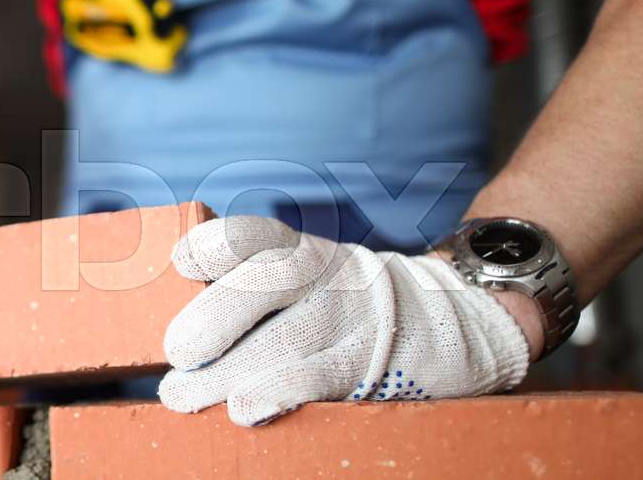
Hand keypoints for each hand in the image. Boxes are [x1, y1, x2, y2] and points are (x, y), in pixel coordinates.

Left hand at [157, 216, 530, 425]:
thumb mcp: (315, 279)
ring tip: (183, 395)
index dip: (213, 244)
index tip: (180, 262)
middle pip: (264, 284)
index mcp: (303, 250)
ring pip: (284, 339)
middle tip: (177, 351)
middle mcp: (328, 274)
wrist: (464, 323)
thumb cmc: (356, 309)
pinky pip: (318, 376)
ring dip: (227, 372)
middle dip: (210, 318)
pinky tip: (245, 408)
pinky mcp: (370, 364)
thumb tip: (181, 329)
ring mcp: (352, 318)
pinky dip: (277, 391)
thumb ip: (255, 292)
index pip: (254, 234)